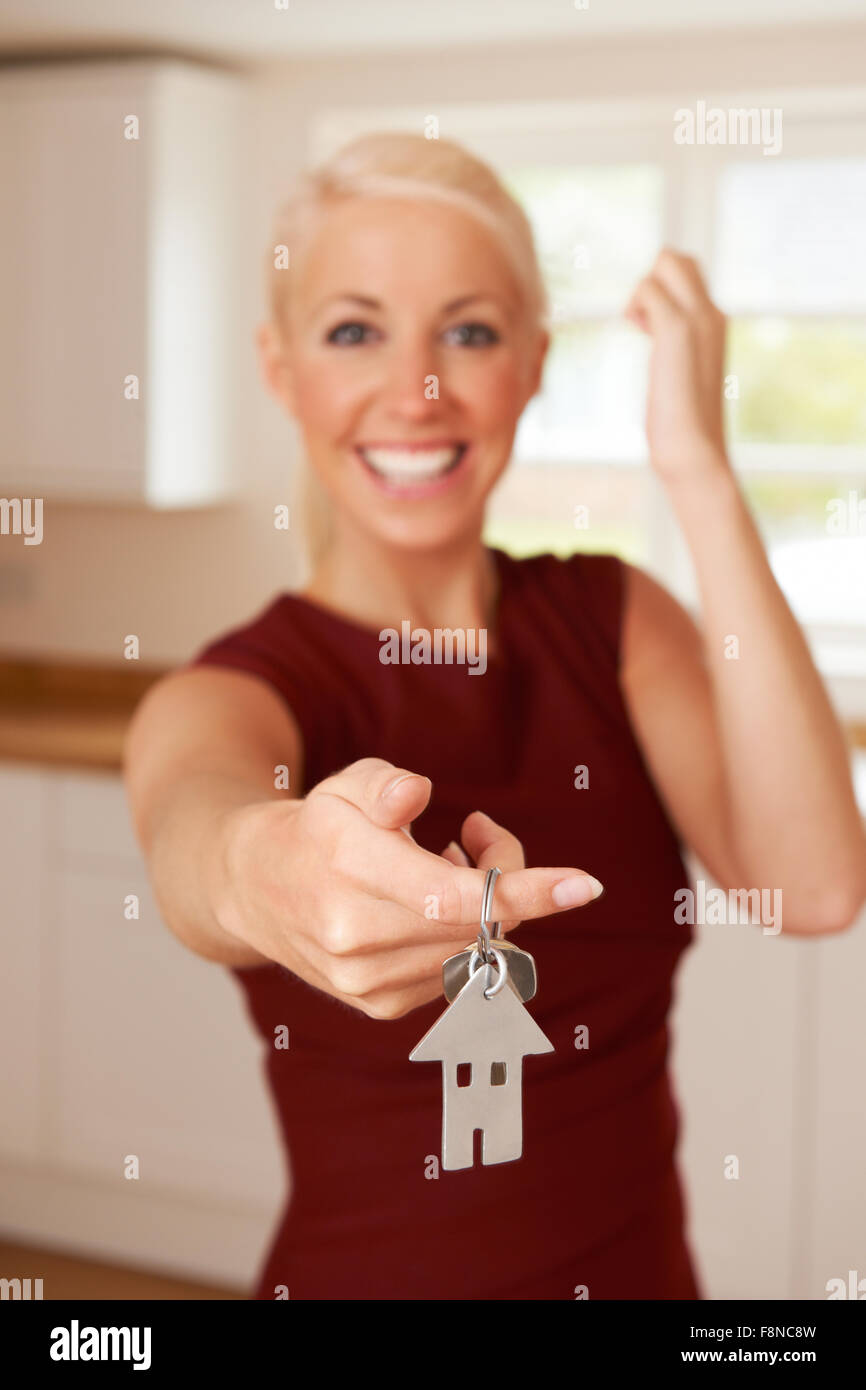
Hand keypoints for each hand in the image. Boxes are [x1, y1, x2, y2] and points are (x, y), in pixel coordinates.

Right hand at [211, 757, 602, 1018]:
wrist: (254, 891)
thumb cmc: (317, 826)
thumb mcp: (345, 785)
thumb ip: (384, 785)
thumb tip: (415, 793)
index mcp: (349, 867)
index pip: (456, 894)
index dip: (526, 889)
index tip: (585, 885)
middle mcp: (357, 936)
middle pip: (479, 920)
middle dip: (506, 875)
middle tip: (476, 832)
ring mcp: (366, 981)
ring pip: (474, 950)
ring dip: (483, 907)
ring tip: (440, 862)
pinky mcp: (377, 1006)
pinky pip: (455, 971)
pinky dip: (460, 936)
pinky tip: (424, 905)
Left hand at [624, 247, 729, 482]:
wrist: (695, 453)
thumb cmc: (683, 427)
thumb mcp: (679, 378)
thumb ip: (673, 352)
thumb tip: (651, 334)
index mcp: (715, 323)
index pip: (688, 274)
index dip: (660, 290)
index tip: (646, 328)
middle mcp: (711, 314)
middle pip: (678, 258)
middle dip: (650, 281)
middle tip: (640, 324)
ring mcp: (697, 319)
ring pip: (665, 262)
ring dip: (641, 292)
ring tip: (640, 330)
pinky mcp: (677, 331)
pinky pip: (647, 288)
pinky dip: (634, 305)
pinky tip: (636, 333)